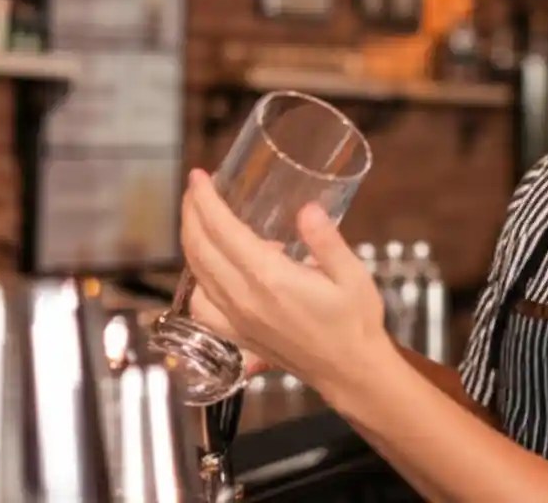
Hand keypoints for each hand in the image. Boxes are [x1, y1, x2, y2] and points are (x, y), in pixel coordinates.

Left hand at [180, 169, 388, 390]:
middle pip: (199, 247)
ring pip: (196, 274)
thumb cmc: (356, 321)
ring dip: (191, 241)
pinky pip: (200, 306)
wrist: (350, 371)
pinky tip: (209, 271)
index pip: (222, 230)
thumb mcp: (352, 275)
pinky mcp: (237, 335)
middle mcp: (244, 298)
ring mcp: (236, 319)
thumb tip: (308, 209)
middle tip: (196, 189)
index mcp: (270, 278)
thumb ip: (327, 241)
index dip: (205, 200)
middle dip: (192, 212)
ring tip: (200, 221)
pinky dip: (196, 282)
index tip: (199, 176)